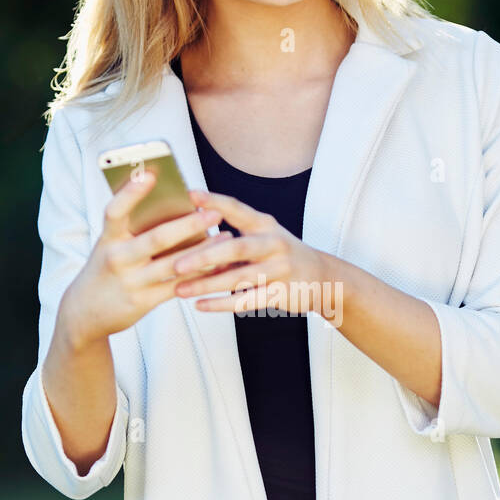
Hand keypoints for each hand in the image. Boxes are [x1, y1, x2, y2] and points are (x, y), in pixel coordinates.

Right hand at [60, 173, 234, 347]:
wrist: (85, 312)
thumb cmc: (106, 268)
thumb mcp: (109, 245)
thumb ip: (133, 229)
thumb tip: (174, 206)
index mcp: (107, 238)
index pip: (115, 211)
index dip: (130, 193)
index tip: (150, 175)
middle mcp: (118, 258)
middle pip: (157, 238)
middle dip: (189, 225)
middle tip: (214, 212)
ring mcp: (131, 281)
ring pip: (174, 264)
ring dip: (203, 251)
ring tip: (225, 237)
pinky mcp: (143, 300)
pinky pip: (178, 285)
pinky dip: (199, 275)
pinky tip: (217, 265)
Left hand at [170, 189, 324, 313]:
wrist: (322, 277)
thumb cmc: (281, 255)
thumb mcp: (263, 236)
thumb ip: (233, 234)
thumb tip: (191, 228)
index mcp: (265, 225)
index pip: (238, 209)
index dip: (214, 202)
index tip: (191, 195)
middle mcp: (273, 244)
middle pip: (236, 248)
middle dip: (205, 256)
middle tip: (177, 264)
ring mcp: (279, 270)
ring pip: (238, 278)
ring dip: (207, 285)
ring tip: (180, 290)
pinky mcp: (281, 293)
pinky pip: (246, 301)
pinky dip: (222, 304)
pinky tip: (201, 305)